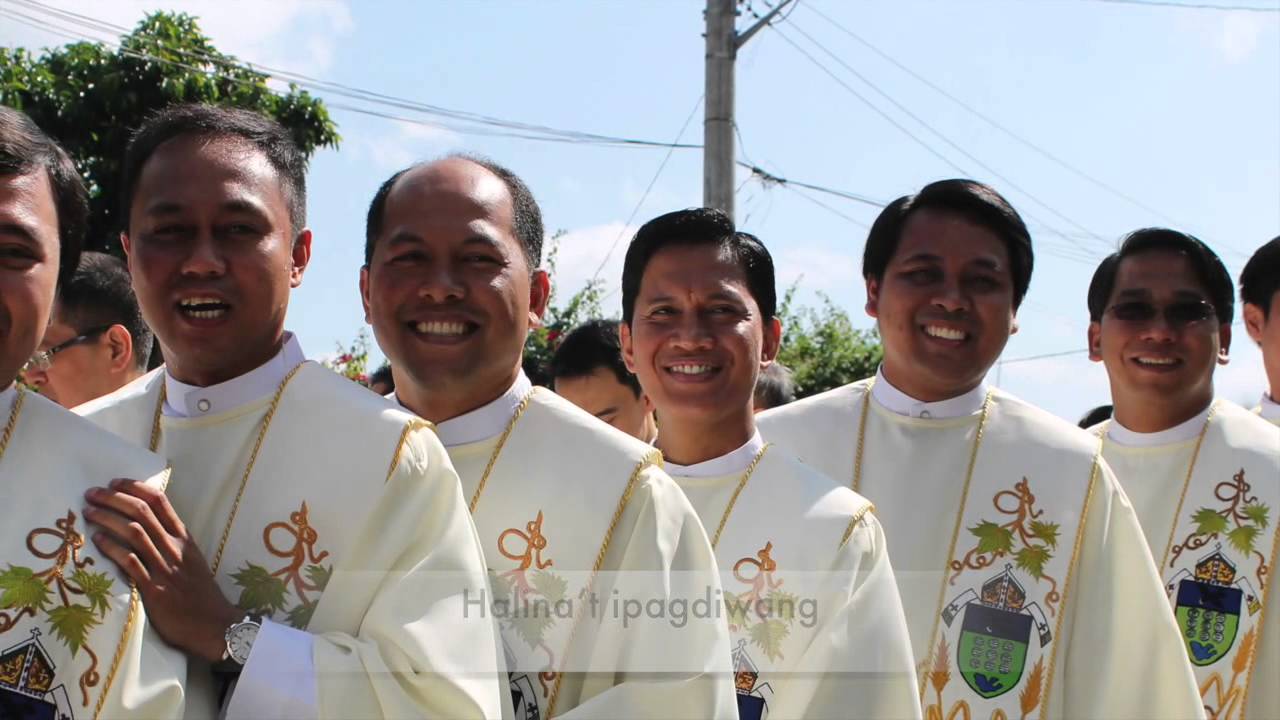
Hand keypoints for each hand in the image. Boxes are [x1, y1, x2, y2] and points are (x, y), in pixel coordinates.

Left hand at [85, 478, 241, 662]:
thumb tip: (144, 527)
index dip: (136, 488)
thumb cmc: (200, 594)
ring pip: (134, 532)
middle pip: (142, 512)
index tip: (115, 482)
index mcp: (184, 538)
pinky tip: (98, 541)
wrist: (215, 624)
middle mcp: (174, 548)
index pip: (161, 503)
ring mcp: (164, 567)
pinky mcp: (154, 589)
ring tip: (89, 512)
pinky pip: (131, 562)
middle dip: (114, 498)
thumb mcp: (191, 560)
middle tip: (92, 493)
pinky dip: (113, 548)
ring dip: (108, 519)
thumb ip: (171, 543)